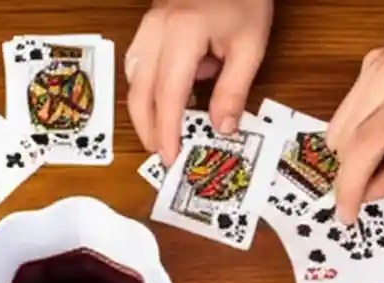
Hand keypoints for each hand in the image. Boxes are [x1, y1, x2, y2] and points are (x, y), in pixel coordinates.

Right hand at [126, 0, 273, 164]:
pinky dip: (145, 88)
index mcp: (183, 33)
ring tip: (162, 132)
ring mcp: (147, 26)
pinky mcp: (147, 26)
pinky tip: (162, 99)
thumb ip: (234, 89)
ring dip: (143, 110)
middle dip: (148, 129)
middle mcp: (156, 30)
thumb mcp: (251, 45)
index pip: (167, 95)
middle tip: (163, 153)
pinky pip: (136, 64)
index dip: (167, 131)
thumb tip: (223, 127)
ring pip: (132, 79)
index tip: (171, 156)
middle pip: (140, 92)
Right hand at [327, 28, 383, 223]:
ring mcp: (375, 65)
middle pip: (343, 140)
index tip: (345, 214)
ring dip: (355, 149)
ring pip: (338, 126)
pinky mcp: (370, 62)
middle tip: (379, 178)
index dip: (349, 185)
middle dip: (355, 169)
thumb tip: (366, 193)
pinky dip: (360, 128)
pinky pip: (349, 109)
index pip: (363, 147)